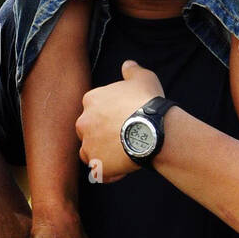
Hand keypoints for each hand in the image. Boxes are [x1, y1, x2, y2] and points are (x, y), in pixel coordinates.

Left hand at [75, 61, 165, 182]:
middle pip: (88, 131)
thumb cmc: (148, 102)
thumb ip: (132, 71)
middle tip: (123, 138)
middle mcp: (83, 122)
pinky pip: (98, 172)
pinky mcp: (96, 164)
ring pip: (89, 152)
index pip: (93, 109)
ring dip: (102, 154)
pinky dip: (108, 172)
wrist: (154, 130)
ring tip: (122, 156)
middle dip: (101, 135)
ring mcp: (88, 145)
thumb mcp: (142, 78)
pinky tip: (123, 170)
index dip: (108, 116)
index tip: (123, 119)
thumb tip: (128, 65)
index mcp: (91, 100)